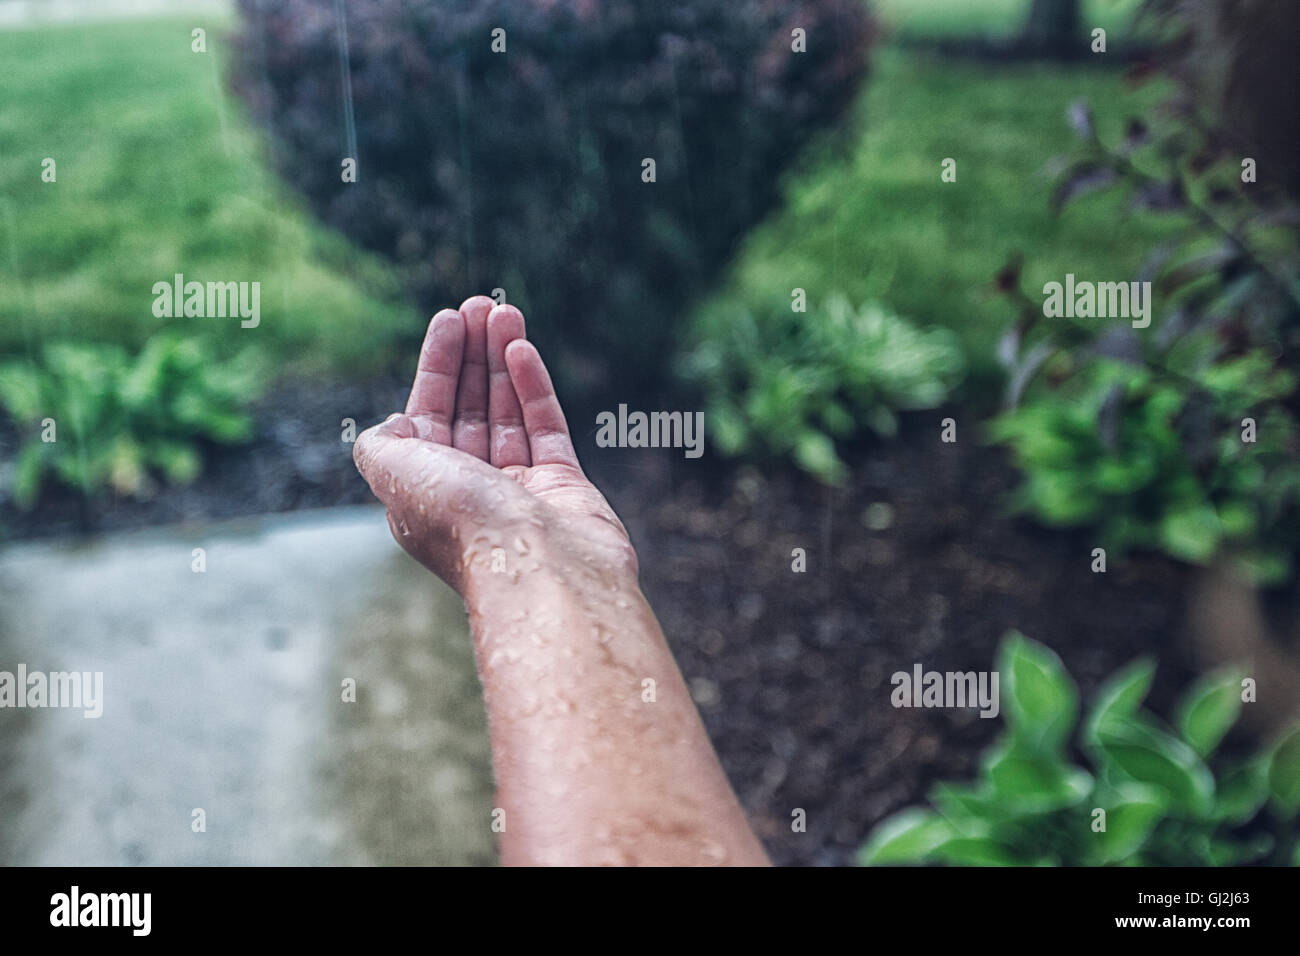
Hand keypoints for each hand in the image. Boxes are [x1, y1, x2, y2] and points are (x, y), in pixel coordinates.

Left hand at [353, 296, 636, 595]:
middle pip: (468, 406)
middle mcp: (471, 490)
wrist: (539, 568)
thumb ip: (379, 445)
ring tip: (505, 312)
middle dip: (472, 354)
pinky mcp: (563, 486)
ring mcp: (519, 488)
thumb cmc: (465, 524)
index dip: (436, 365)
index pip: (427, 414)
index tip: (449, 319)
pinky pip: (545, 426)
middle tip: (481, 304)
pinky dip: (532, 386)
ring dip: (502, 359)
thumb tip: (392, 423)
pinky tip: (522, 349)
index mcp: (426, 492)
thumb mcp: (395, 476)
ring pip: (508, 410)